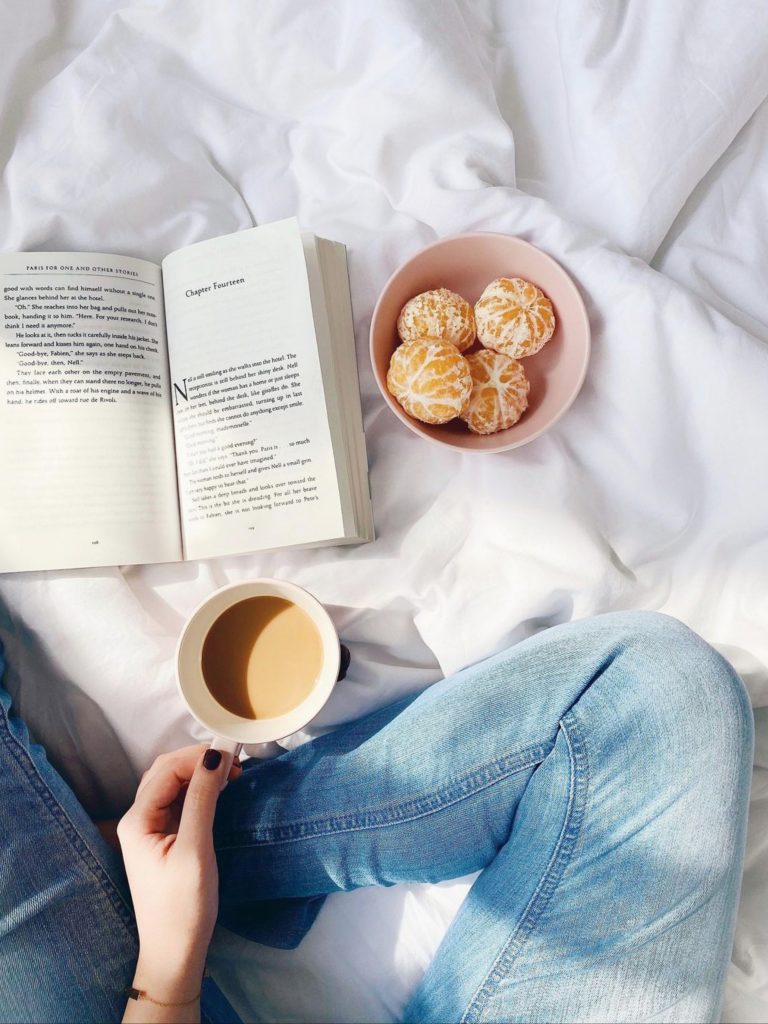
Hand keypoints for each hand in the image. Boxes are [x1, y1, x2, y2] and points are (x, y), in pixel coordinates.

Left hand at [117, 745, 240, 1008]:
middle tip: (236, 764)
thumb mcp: (196, 850)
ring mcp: (149, 830)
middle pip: (166, 772)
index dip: (199, 756)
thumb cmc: (184, 906)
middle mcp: (137, 819)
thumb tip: (215, 755)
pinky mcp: (162, 840)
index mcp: (137, 820)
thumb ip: (202, 800)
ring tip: (232, 774)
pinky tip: (218, 791)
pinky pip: (178, 802)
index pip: (167, 769)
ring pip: (172, 784)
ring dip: (199, 773)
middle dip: (199, 760)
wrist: (174, 953)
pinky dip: (198, 790)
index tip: (235, 758)